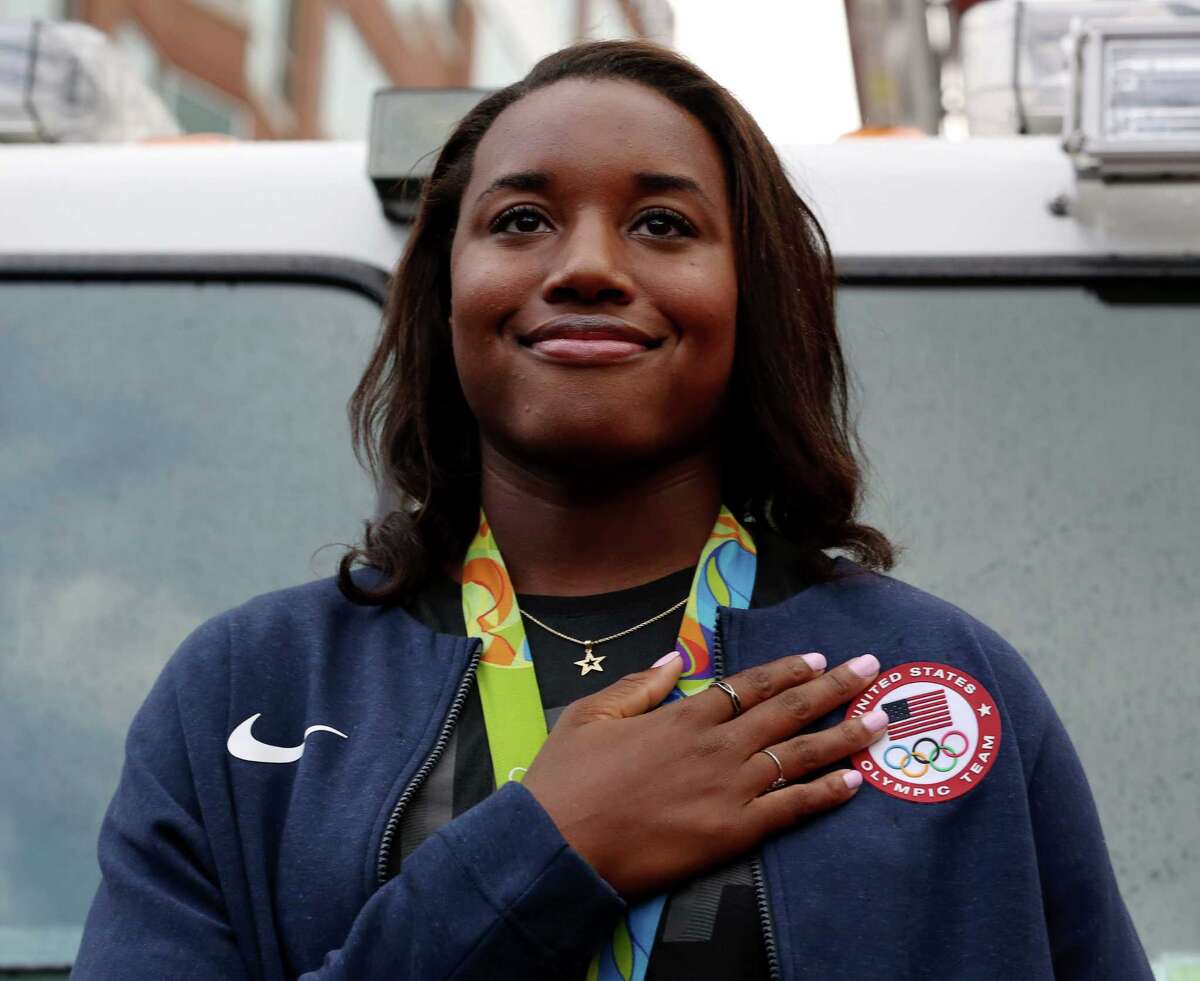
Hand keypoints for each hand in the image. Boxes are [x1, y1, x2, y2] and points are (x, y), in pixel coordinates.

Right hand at [521, 651, 886, 897]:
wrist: (560, 846)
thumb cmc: (567, 780)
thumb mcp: (590, 715)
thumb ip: (640, 685)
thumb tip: (677, 658)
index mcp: (682, 716)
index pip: (750, 684)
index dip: (788, 670)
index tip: (819, 657)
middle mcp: (716, 746)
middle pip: (788, 710)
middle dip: (834, 686)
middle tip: (870, 667)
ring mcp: (729, 790)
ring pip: (800, 755)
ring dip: (845, 735)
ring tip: (880, 720)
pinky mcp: (733, 832)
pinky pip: (791, 808)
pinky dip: (826, 793)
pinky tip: (855, 781)